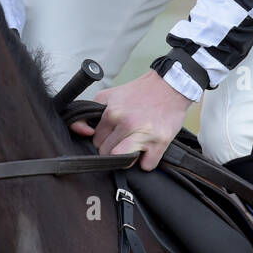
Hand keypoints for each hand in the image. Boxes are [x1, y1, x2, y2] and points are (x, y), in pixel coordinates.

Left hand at [69, 70, 193, 170]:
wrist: (170, 86)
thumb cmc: (139, 93)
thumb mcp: (110, 96)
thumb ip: (91, 112)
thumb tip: (82, 130)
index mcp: (111, 111)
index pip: (95, 140)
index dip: (103, 139)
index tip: (112, 135)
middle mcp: (125, 122)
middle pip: (106, 152)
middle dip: (114, 148)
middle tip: (125, 138)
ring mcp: (143, 133)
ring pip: (122, 161)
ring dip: (127, 158)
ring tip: (134, 147)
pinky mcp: (159, 142)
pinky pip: (146, 165)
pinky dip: (147, 161)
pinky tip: (149, 149)